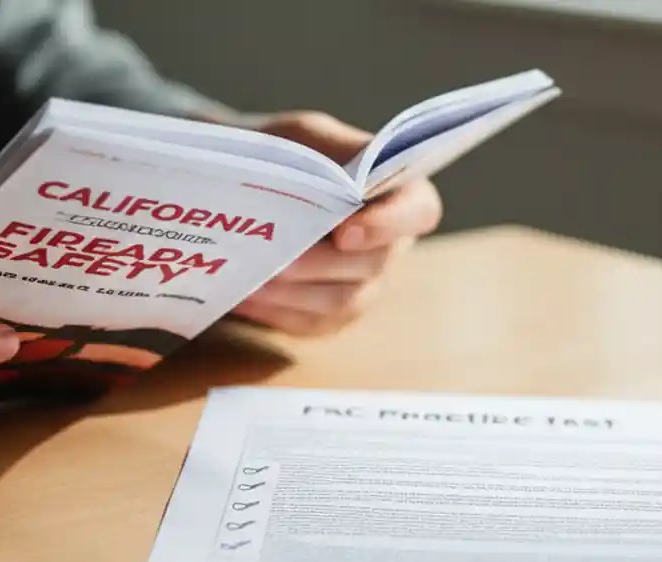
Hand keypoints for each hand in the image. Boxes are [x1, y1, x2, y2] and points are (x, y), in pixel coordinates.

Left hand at [233, 111, 442, 334]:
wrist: (244, 187)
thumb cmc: (282, 156)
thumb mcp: (303, 137)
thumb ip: (329, 154)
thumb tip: (346, 181)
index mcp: (398, 192)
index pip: (419, 211)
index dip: (389, 225)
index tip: (344, 232)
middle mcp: (390, 244)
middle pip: (373, 263)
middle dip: (321, 263)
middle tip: (277, 260)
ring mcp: (364, 285)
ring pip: (342, 301)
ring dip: (293, 292)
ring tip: (250, 279)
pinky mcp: (330, 316)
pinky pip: (311, 323)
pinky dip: (275, 311)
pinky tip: (242, 295)